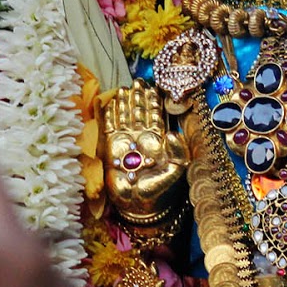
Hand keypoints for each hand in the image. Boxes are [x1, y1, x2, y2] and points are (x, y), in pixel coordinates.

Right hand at [102, 82, 187, 222]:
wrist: (138, 205)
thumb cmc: (160, 190)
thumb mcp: (176, 171)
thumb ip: (178, 152)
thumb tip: (172, 133)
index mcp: (157, 141)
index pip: (155, 116)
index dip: (153, 102)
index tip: (152, 88)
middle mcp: (141, 138)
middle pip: (139, 113)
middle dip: (138, 97)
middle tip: (137, 81)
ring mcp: (126, 142)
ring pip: (125, 117)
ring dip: (124, 103)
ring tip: (124, 88)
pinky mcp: (111, 149)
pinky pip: (109, 128)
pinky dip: (109, 115)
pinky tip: (109, 103)